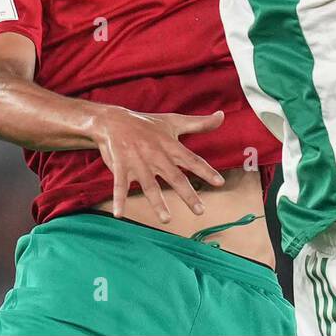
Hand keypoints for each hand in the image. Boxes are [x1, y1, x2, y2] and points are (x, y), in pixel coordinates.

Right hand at [90, 107, 226, 222]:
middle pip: (175, 177)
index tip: (220, 183)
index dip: (206, 171)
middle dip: (188, 194)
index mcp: (170, 146)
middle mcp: (156, 155)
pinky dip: (118, 199)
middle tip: (200, 211)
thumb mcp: (174, 121)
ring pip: (149, 186)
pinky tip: (118, 214)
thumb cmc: (147, 124)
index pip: (192, 160)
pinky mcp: (120, 167)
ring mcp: (138, 162)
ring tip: (166, 220)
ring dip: (157, 203)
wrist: (113, 121)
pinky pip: (119, 185)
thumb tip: (222, 115)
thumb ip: (199, 123)